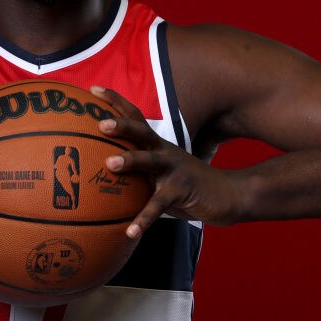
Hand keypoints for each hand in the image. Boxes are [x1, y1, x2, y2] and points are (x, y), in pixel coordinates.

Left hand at [91, 85, 242, 237]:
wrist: (228, 195)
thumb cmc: (187, 184)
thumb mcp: (162, 172)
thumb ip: (139, 171)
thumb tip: (104, 173)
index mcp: (157, 145)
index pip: (135, 117)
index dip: (115, 102)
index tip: (93, 89)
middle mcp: (164, 152)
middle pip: (141, 132)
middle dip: (121, 125)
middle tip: (100, 123)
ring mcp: (174, 170)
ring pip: (150, 161)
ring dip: (130, 160)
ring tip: (109, 164)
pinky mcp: (182, 191)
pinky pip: (158, 205)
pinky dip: (143, 219)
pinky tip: (129, 232)